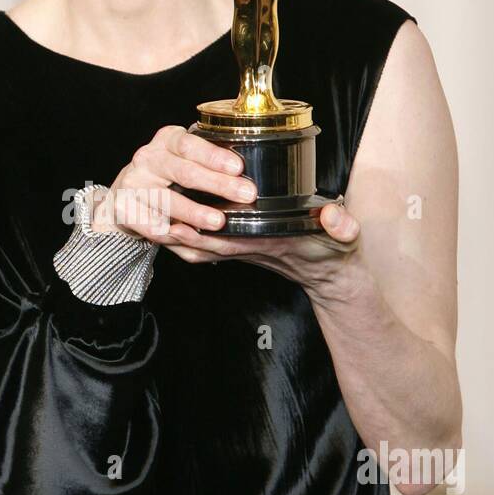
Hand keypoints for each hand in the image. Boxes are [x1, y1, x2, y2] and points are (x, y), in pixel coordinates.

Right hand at [89, 124, 258, 244]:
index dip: (214, 156)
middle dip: (217, 184)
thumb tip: (249, 166)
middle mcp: (148, 158)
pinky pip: (151, 225)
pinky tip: (188, 236)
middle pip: (184, 172)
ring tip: (218, 222)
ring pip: (167, 200)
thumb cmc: (169, 175)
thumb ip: (208, 158)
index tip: (239, 168)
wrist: (126, 193)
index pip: (190, 144)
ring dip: (194, 212)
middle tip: (245, 195)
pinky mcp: (124, 209)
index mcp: (168, 140)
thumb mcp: (186, 157)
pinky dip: (171, 233)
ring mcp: (133, 183)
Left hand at [167, 196, 363, 299]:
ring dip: (179, 239)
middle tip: (149, 222)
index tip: (177, 225)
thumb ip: (341, 228)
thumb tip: (334, 218)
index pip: (231, 241)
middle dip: (179, 236)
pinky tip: (176, 224)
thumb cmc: (335, 256)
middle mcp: (253, 248)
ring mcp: (247, 248)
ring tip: (151, 223)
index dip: (203, 235)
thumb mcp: (344, 240)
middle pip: (208, 245)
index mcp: (272, 244)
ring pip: (206, 247)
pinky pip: (213, 245)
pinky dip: (192, 239)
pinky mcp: (247, 246)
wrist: (333, 277)